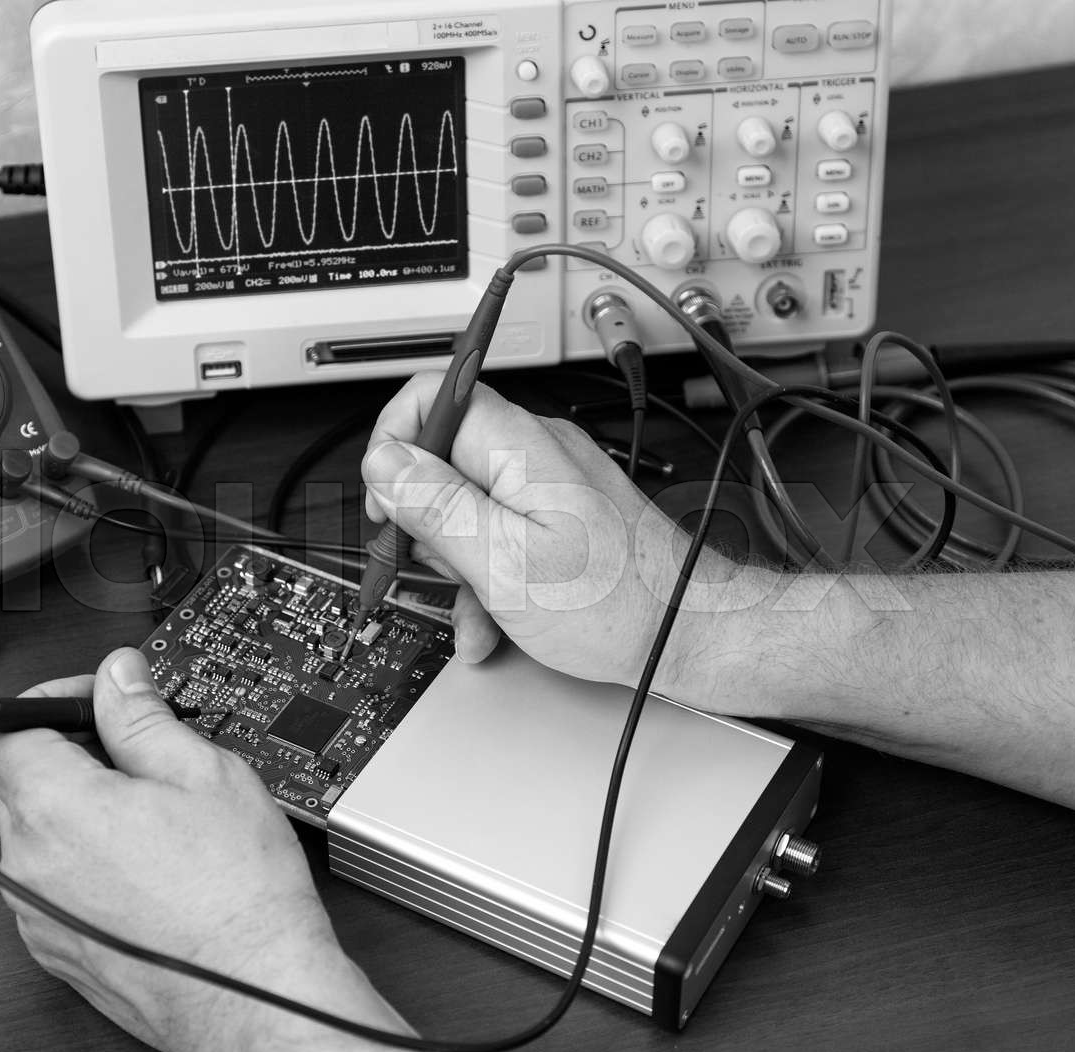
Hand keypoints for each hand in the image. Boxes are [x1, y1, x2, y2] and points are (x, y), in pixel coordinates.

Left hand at [0, 648, 424, 1051]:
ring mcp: (36, 914)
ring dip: (80, 809)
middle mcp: (27, 863)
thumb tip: (118, 677)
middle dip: (72, 753)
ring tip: (155, 815)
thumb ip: (142, 717)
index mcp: (54, 807)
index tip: (97, 698)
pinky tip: (147, 865)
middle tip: (140, 752)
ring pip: (39, 834)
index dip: (51, 701)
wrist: (254, 994)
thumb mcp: (202, 773)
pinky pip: (53, 883)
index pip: (8, 729)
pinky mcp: (56, 950)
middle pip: (21, 780)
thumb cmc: (237, 893)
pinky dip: (86, 862)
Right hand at [362, 373, 729, 689]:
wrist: (689, 634)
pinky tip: (492, 618)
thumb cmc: (619, 605)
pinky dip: (484, 575)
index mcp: (520, 448)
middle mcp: (535, 452)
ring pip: (465, 504)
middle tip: (428, 563)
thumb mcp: (504, 564)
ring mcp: (548, 483)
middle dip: (422, 518)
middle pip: (440, 456)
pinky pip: (497, 530)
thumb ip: (438, 506)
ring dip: (453, 561)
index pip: (435, 394)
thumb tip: (385, 463)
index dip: (394, 442)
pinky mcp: (558, 515)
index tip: (386, 500)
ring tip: (472, 608)